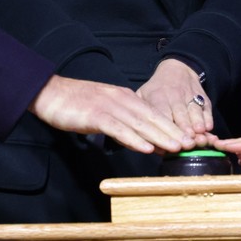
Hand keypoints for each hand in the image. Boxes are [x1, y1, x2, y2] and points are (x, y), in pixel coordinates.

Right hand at [29, 74, 192, 153]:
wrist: (50, 92)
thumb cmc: (76, 103)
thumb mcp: (105, 109)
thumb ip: (123, 120)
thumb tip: (143, 137)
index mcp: (125, 97)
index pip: (153, 113)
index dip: (171, 126)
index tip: (188, 138)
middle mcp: (122, 99)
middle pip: (152, 118)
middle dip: (173, 131)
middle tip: (191, 145)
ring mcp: (109, 106)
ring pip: (140, 123)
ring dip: (160, 136)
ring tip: (176, 147)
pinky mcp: (96, 116)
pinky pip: (118, 129)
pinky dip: (133, 139)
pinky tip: (145, 148)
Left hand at [138, 58, 211, 146]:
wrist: (177, 68)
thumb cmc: (156, 89)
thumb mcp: (142, 94)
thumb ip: (139, 113)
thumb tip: (134, 135)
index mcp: (157, 97)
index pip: (160, 114)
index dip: (164, 128)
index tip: (167, 142)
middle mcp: (174, 97)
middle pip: (179, 114)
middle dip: (183, 129)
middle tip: (186, 144)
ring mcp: (189, 96)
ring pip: (193, 110)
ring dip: (196, 123)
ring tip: (198, 134)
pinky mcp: (202, 97)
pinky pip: (205, 107)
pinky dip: (207, 117)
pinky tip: (208, 127)